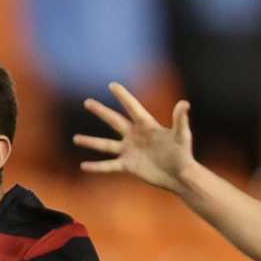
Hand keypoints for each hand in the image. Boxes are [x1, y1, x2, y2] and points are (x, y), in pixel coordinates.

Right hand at [75, 82, 195, 190]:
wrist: (180, 175)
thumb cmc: (183, 154)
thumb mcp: (182, 135)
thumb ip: (180, 120)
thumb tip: (184, 104)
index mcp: (147, 125)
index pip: (132, 107)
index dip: (123, 96)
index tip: (112, 85)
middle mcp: (135, 136)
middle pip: (114, 121)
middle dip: (101, 111)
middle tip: (87, 102)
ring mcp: (130, 151)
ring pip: (106, 145)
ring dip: (91, 142)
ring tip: (75, 138)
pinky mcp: (129, 166)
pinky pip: (109, 166)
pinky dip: (97, 167)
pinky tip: (83, 166)